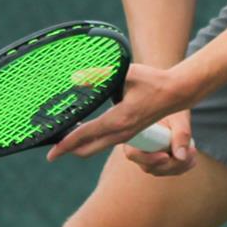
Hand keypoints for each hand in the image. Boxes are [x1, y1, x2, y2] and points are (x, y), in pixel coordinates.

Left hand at [47, 62, 192, 160]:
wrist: (176, 93)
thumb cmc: (152, 80)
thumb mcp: (126, 73)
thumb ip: (101, 75)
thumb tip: (76, 77)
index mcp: (119, 119)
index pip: (86, 134)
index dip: (66, 143)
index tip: (51, 153)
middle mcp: (122, 132)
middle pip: (88, 149)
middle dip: (68, 150)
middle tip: (51, 148)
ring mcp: (126, 136)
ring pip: (96, 147)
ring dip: (78, 145)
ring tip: (61, 139)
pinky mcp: (129, 133)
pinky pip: (104, 142)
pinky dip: (90, 141)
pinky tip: (82, 131)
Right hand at [123, 109, 195, 175]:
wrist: (175, 106)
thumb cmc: (173, 110)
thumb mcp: (178, 118)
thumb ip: (181, 134)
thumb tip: (181, 155)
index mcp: (135, 135)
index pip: (133, 153)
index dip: (148, 158)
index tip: (166, 156)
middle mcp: (138, 149)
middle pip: (149, 167)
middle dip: (172, 163)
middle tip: (189, 151)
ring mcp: (147, 158)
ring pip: (160, 170)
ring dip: (179, 165)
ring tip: (192, 150)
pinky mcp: (158, 162)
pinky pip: (169, 170)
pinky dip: (182, 166)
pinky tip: (192, 156)